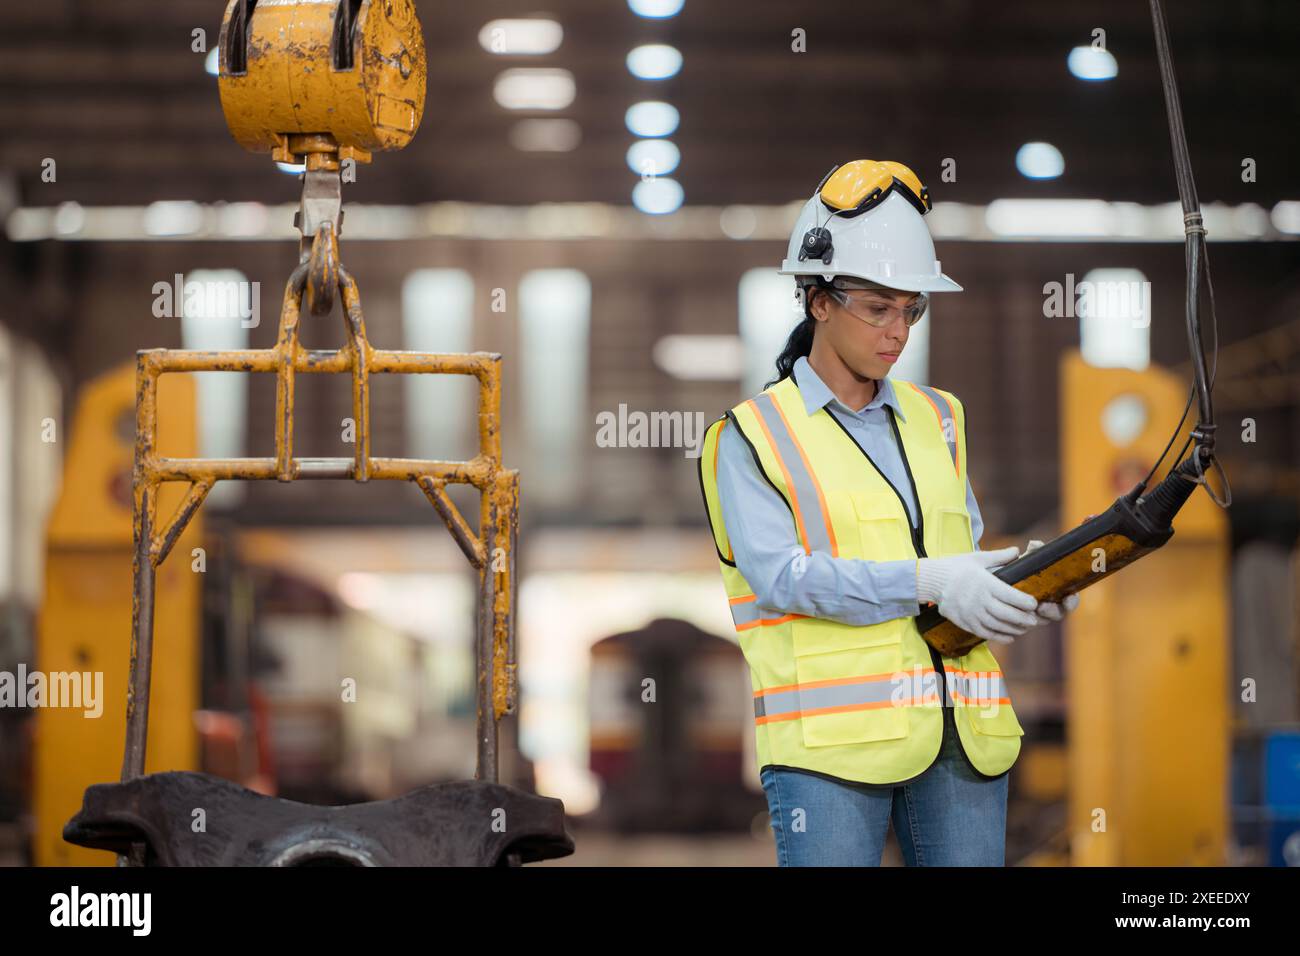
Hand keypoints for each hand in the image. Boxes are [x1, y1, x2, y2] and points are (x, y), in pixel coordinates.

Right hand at [916, 545, 1039, 643]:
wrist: (932, 580)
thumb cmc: (956, 567)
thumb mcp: (977, 558)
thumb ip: (999, 556)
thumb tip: (1017, 551)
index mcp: (986, 583)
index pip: (1011, 596)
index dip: (1026, 602)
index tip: (1034, 604)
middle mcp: (980, 600)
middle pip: (1008, 614)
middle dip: (1024, 619)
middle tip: (1034, 620)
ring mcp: (972, 613)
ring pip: (998, 626)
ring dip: (1014, 629)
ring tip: (1024, 628)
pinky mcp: (965, 622)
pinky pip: (985, 633)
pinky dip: (1000, 637)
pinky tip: (1010, 637)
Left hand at [1024, 539, 1080, 623]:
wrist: (1000, 578)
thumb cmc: (1021, 568)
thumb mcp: (1027, 560)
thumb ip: (1033, 553)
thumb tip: (1034, 544)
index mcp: (1058, 592)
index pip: (1070, 601)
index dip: (1071, 602)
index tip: (1069, 597)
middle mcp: (1050, 605)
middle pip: (1057, 614)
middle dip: (1052, 612)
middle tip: (1042, 607)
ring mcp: (1037, 614)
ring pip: (1041, 620)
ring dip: (1036, 617)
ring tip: (1029, 610)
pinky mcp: (1022, 619)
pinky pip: (1025, 623)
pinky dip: (1023, 619)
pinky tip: (1016, 614)